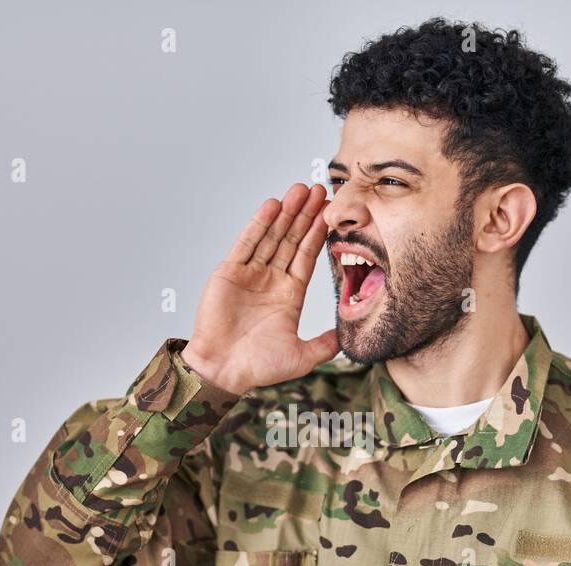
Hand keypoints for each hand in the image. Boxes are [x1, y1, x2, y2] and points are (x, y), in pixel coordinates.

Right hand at [182, 183, 337, 394]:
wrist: (223, 371)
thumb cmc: (258, 367)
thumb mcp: (302, 357)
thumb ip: (326, 345)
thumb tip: (347, 338)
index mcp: (289, 296)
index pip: (307, 257)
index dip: (318, 234)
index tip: (330, 213)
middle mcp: (271, 280)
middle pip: (292, 240)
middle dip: (305, 215)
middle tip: (319, 190)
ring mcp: (250, 274)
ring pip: (271, 236)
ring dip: (286, 213)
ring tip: (300, 190)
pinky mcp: (230, 272)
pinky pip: (247, 243)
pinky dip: (259, 224)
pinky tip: (272, 206)